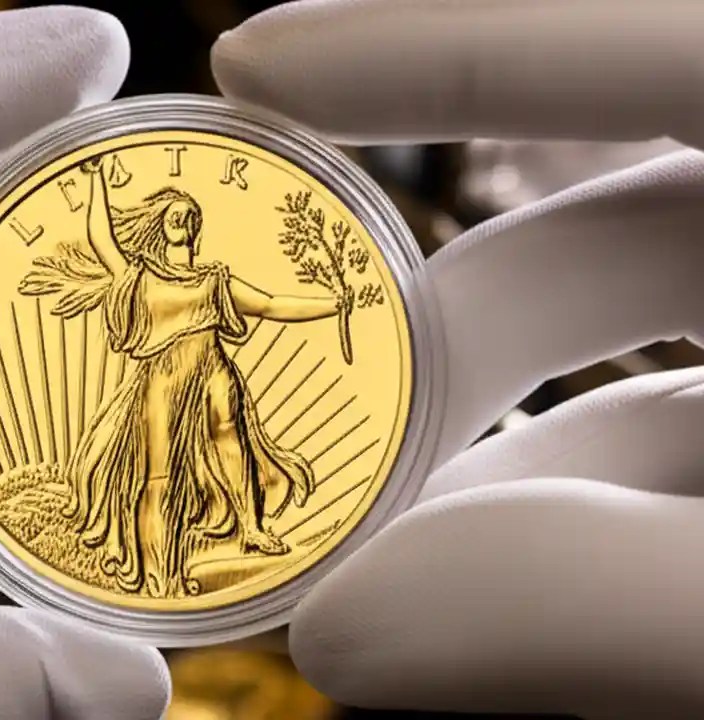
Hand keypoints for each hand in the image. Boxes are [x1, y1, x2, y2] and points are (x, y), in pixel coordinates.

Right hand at [212, 1, 702, 716]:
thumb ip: (608, 604)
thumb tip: (345, 637)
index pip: (648, 49)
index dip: (445, 45)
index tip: (255, 61)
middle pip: (623, 236)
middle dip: (446, 330)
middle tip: (312, 420)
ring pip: (642, 384)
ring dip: (494, 474)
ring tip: (371, 568)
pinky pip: (673, 474)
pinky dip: (568, 535)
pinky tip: (474, 607)